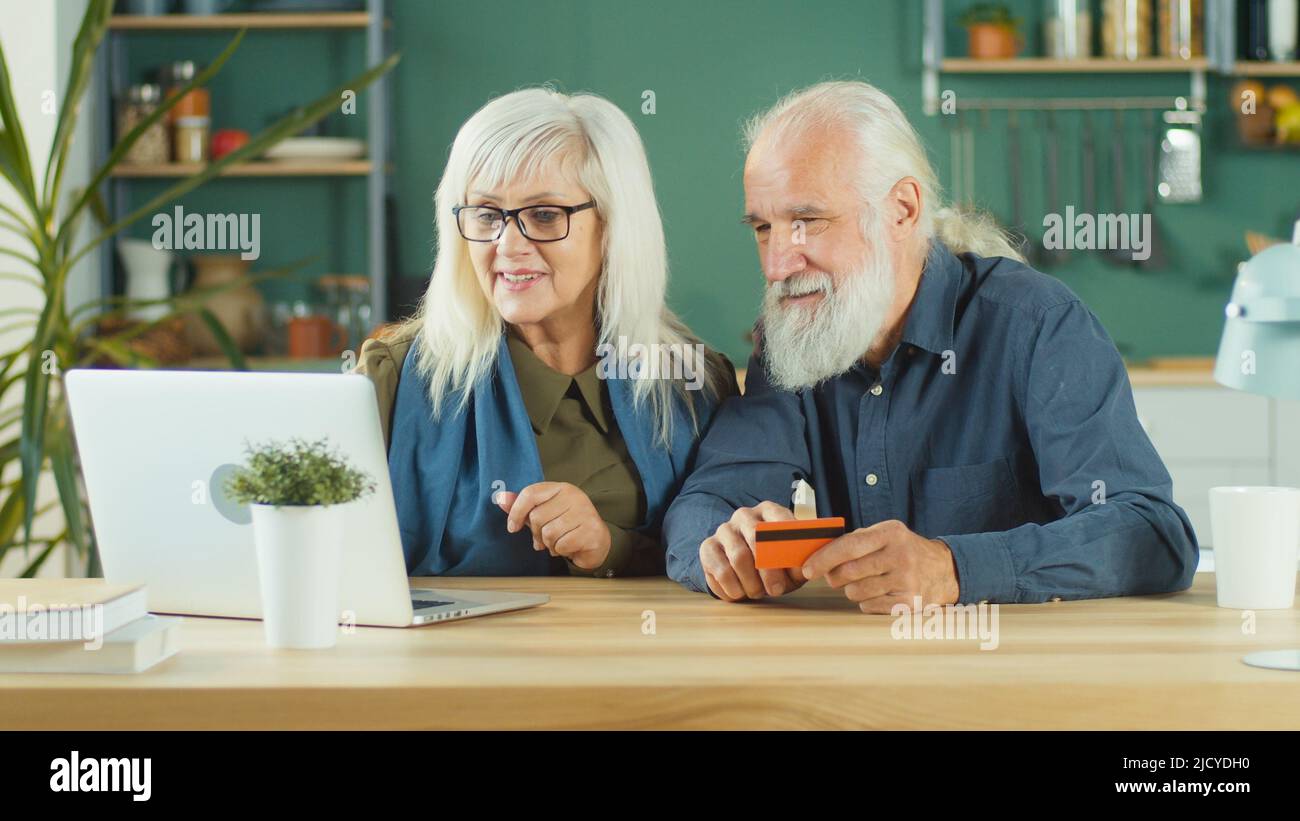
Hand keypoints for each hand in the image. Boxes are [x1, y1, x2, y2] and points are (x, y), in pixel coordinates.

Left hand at [496, 483, 610, 569]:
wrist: (596, 541)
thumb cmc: (567, 526)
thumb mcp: (543, 513)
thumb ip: (522, 507)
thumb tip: (500, 498)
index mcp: (561, 488)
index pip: (530, 494)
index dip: (516, 512)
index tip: (512, 527)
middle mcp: (575, 496)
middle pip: (537, 517)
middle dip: (537, 534)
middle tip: (545, 538)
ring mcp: (585, 512)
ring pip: (548, 533)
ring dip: (549, 544)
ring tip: (558, 543)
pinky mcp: (592, 531)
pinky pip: (562, 545)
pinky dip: (561, 551)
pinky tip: (569, 548)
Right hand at [699, 501, 807, 600]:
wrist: (745, 568)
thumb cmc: (774, 563)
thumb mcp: (791, 563)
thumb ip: (800, 563)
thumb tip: (803, 569)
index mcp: (769, 511)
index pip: (780, 521)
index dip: (789, 545)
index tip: (797, 570)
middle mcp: (744, 515)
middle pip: (757, 538)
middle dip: (769, 570)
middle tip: (776, 590)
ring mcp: (724, 530)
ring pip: (738, 558)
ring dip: (751, 583)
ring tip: (757, 592)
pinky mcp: (707, 547)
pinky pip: (720, 572)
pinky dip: (733, 589)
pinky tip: (740, 594)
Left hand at [801, 519, 959, 613]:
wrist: (943, 570)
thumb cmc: (904, 551)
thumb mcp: (886, 535)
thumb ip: (856, 541)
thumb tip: (819, 556)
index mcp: (890, 533)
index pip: (849, 546)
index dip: (823, 558)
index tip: (807, 569)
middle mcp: (900, 555)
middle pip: (849, 571)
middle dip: (835, 577)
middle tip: (835, 577)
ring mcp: (906, 580)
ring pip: (856, 592)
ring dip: (851, 590)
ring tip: (864, 583)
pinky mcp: (909, 602)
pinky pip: (869, 607)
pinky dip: (866, 602)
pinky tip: (878, 593)